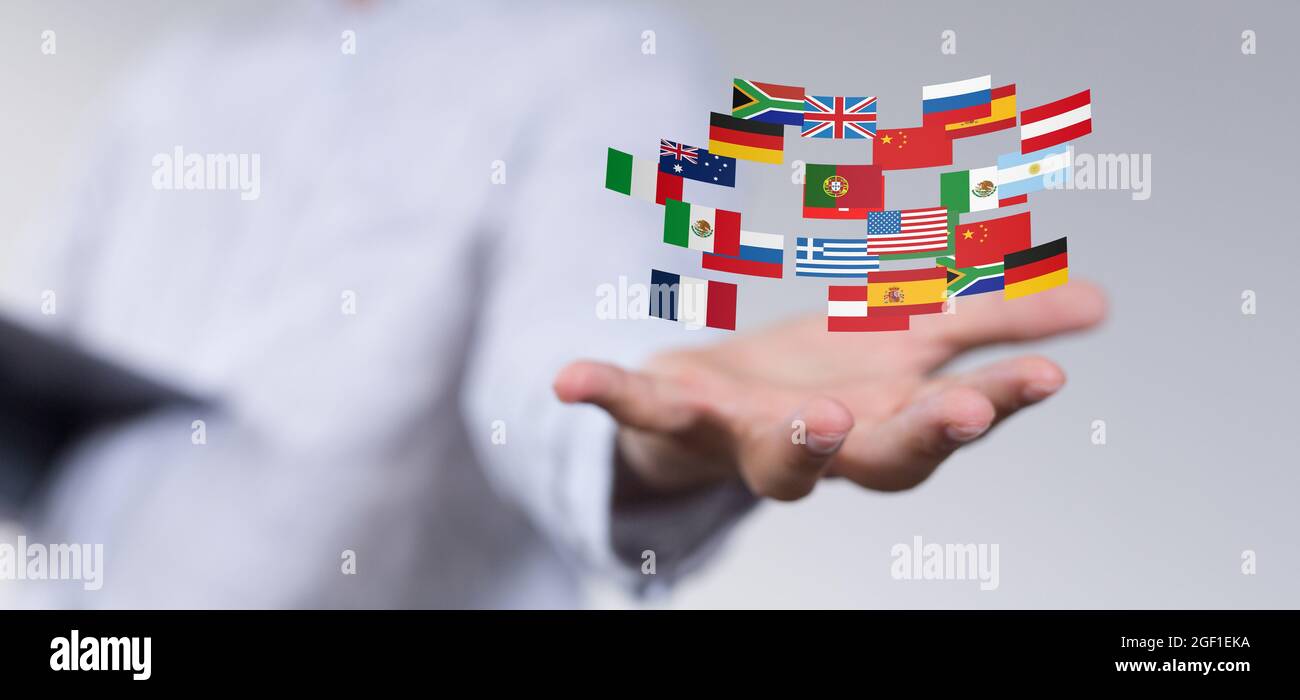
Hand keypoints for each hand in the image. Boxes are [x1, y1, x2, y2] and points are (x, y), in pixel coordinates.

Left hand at [554, 282, 1105, 500]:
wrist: (716, 398)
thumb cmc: (822, 375)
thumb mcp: (910, 336)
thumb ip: (997, 320)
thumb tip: (1099, 306)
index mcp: (878, 427)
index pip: (944, 427)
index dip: (993, 406)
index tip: (1043, 376)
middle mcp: (819, 449)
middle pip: (874, 462)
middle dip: (915, 437)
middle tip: (956, 410)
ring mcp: (745, 440)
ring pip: (774, 461)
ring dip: (797, 444)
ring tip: (817, 413)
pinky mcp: (676, 415)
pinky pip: (640, 411)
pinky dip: (605, 394)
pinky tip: (568, 377)